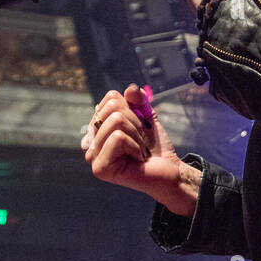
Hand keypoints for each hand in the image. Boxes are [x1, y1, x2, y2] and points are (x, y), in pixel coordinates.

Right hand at [82, 85, 197, 215]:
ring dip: (136, 135)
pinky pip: (118, 137)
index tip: (138, 129)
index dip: (132, 110)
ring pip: (115, 121)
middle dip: (135, 123)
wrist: (169, 170)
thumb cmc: (154, 147)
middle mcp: (91, 142)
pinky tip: (137, 160)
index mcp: (97, 129)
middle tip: (140, 142)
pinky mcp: (100, 168)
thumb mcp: (146, 117)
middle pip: (112, 108)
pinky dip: (135, 146)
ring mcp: (93, 157)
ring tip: (138, 151)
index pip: (111, 98)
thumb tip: (131, 90)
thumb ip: (137, 100)